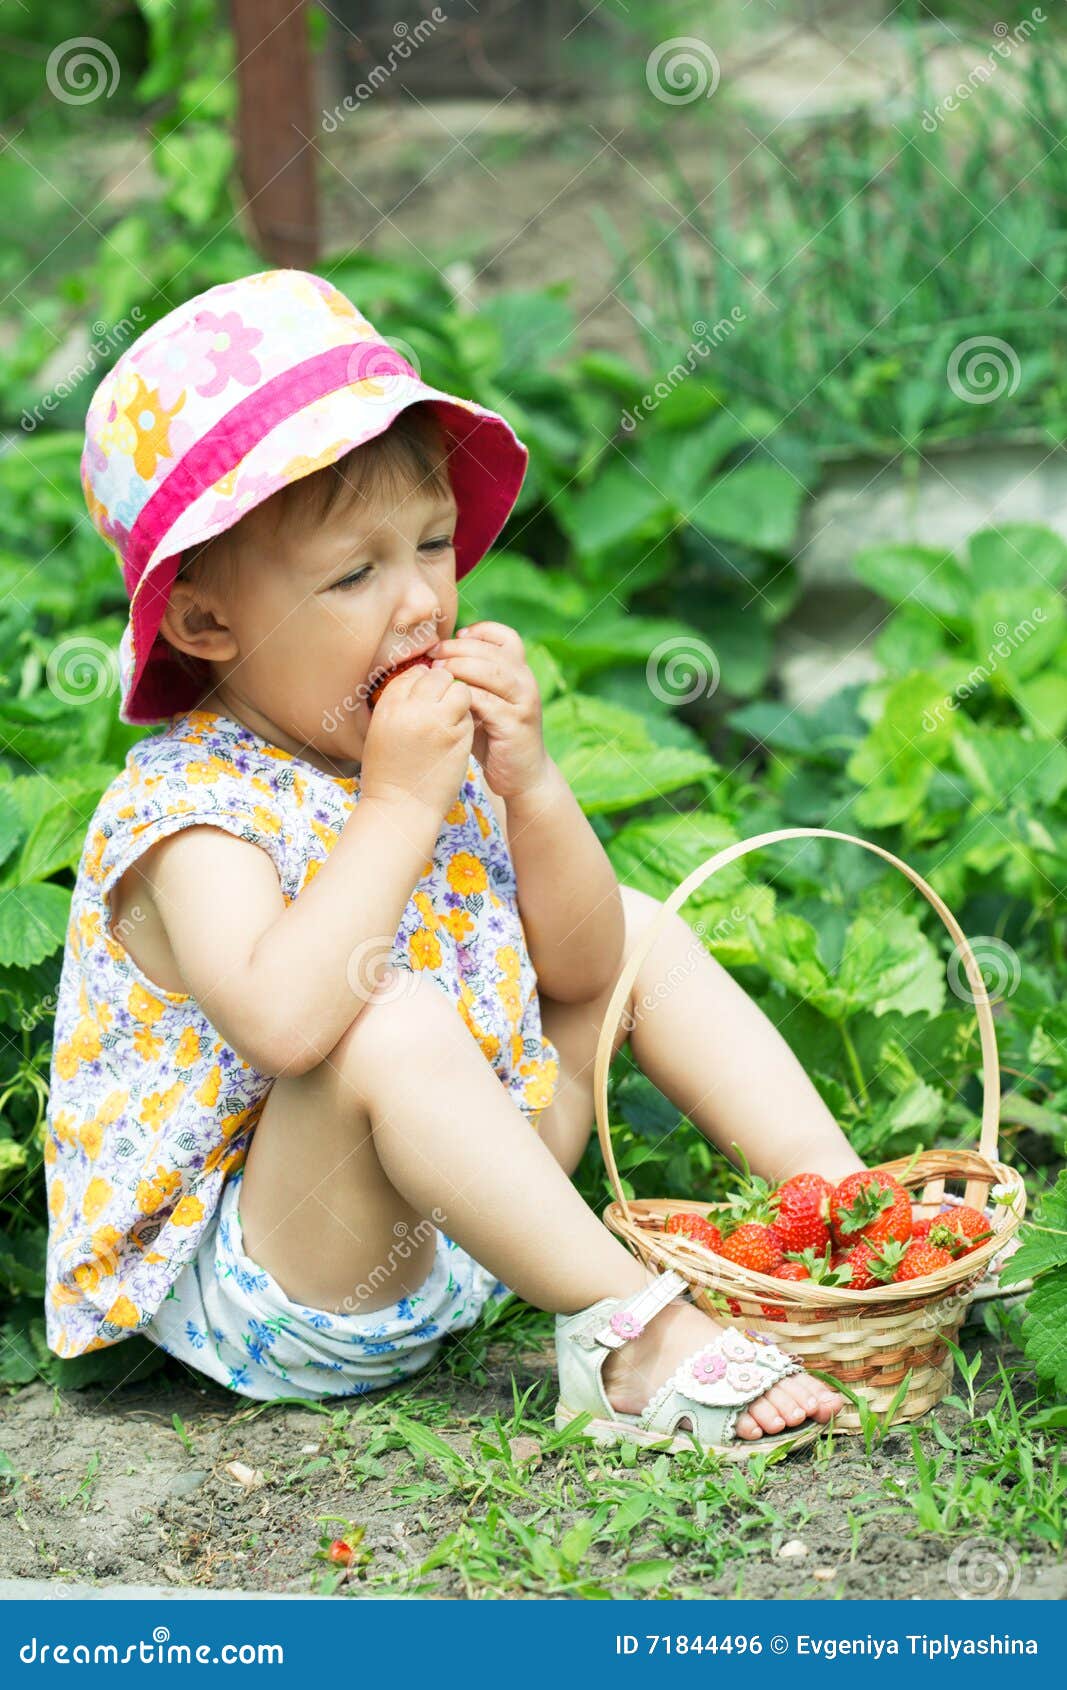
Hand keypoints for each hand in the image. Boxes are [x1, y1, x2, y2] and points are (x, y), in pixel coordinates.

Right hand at [360, 660, 473, 822]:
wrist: (401, 807)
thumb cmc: (389, 774)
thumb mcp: (381, 731)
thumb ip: (399, 704)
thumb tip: (421, 677)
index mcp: (388, 706)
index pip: (413, 673)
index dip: (424, 683)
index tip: (427, 699)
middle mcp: (411, 709)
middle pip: (439, 675)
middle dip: (445, 686)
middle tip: (443, 708)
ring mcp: (437, 721)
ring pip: (460, 690)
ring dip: (459, 702)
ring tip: (450, 722)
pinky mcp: (458, 737)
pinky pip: (469, 715)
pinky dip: (466, 722)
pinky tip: (455, 740)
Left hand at [429, 622, 548, 800]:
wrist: (522, 774)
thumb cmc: (495, 736)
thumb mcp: (485, 702)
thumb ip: (470, 680)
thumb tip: (435, 658)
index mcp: (519, 671)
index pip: (505, 636)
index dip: (479, 631)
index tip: (453, 638)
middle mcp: (526, 682)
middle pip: (492, 652)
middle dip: (458, 649)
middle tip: (433, 654)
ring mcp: (524, 702)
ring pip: (492, 673)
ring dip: (460, 668)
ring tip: (436, 672)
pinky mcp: (516, 724)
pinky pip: (488, 703)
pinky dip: (465, 697)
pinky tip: (447, 700)